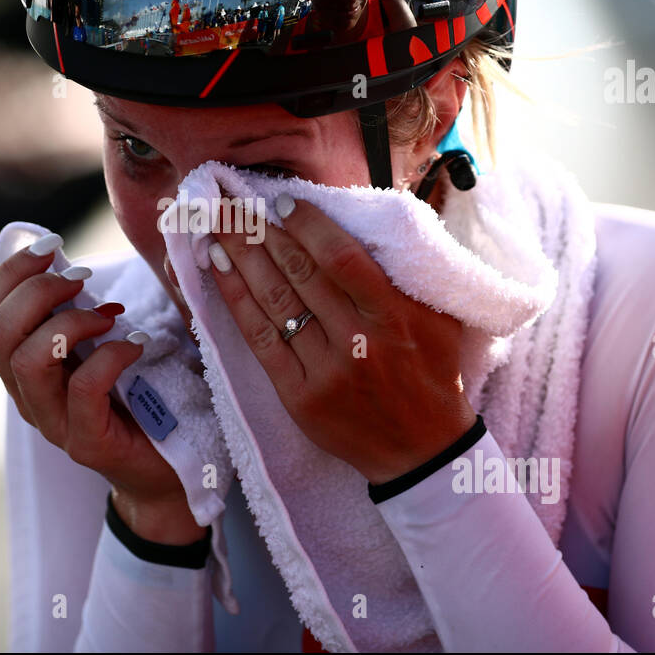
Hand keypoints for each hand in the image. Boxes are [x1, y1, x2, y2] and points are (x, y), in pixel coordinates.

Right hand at [0, 237, 192, 517]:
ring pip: (27, 360)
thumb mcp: (102, 346)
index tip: (52, 246)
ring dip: (71, 321)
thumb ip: (83, 310)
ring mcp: (53, 423)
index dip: (9, 273)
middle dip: (37, 289)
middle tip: (83, 276)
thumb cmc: (138, 399)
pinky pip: (83, 389)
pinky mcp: (87, 444)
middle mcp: (27, 396)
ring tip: (111, 314)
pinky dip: (111, 355)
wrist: (166, 472)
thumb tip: (76, 262)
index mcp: (21, 368)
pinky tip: (138, 344)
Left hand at [206, 197, 474, 484]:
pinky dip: (237, 303)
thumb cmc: (432, 373)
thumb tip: (363, 222)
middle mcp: (358, 342)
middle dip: (261, 233)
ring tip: (218, 228)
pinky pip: (262, 340)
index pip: (342, 259)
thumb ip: (404, 273)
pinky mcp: (299, 397)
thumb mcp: (436, 318)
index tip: (281, 202)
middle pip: (300, 275)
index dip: (308, 226)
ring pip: (275, 303)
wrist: (423, 452)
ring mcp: (326, 372)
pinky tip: (220, 272)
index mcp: (394, 317)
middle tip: (232, 202)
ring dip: (242, 259)